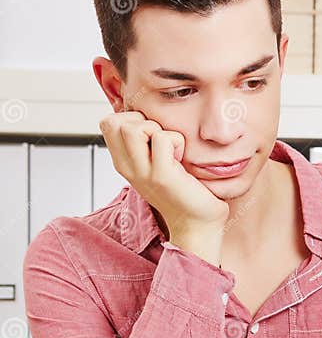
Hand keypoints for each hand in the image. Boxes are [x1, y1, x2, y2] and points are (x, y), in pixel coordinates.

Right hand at [98, 111, 229, 235]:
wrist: (197, 223)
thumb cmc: (182, 190)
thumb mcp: (154, 163)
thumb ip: (144, 142)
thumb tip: (145, 114)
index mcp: (123, 162)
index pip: (107, 122)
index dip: (130, 118)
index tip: (150, 135)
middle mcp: (127, 168)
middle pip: (115, 121)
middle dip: (141, 120)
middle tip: (160, 140)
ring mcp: (142, 173)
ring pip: (133, 128)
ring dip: (157, 129)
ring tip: (170, 150)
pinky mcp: (161, 176)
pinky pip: (163, 138)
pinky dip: (177, 141)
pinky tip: (182, 159)